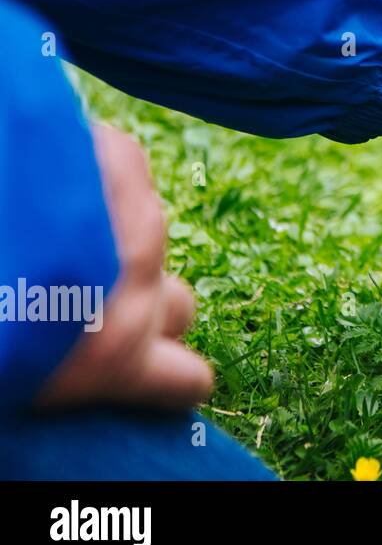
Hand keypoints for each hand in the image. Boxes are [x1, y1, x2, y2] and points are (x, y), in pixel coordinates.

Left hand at [37, 126, 212, 409]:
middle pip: (181, 310)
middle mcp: (143, 293)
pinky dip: (98, 178)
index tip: (142, 374)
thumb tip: (79, 361)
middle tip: (86, 303)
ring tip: (54, 238)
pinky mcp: (122, 162)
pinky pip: (124, 171)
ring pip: (150, 240)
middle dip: (149, 308)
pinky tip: (52, 186)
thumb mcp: (30, 375)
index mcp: (118, 358)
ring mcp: (140, 224)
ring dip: (117, 242)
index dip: (175, 379)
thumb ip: (70, 370)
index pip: (189, 382)